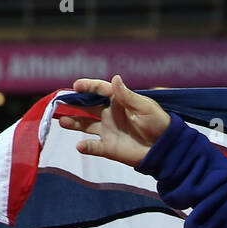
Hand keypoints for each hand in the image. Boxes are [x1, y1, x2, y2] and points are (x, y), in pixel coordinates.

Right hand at [56, 74, 170, 167]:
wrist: (167, 149)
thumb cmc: (159, 124)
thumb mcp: (145, 107)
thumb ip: (127, 96)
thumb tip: (115, 78)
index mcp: (118, 101)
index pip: (99, 90)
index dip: (87, 86)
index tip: (76, 86)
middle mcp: (110, 114)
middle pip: (86, 107)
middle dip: (72, 104)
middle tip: (59, 102)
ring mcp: (108, 130)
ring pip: (85, 125)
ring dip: (73, 123)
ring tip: (62, 121)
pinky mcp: (109, 147)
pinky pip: (93, 147)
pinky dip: (86, 147)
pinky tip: (79, 146)